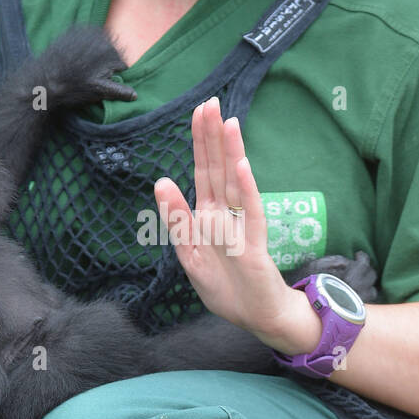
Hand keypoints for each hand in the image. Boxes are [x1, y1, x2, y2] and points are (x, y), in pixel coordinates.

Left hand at [153, 96, 320, 351]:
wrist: (257, 317)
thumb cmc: (226, 287)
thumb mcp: (190, 256)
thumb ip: (177, 220)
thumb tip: (161, 181)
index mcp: (209, 215)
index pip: (204, 170)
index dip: (201, 141)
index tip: (199, 109)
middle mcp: (226, 214)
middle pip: (219, 169)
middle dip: (214, 137)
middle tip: (211, 102)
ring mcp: (241, 227)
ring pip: (234, 183)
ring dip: (231, 153)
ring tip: (228, 123)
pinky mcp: (253, 246)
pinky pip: (249, 214)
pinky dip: (246, 190)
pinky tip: (242, 167)